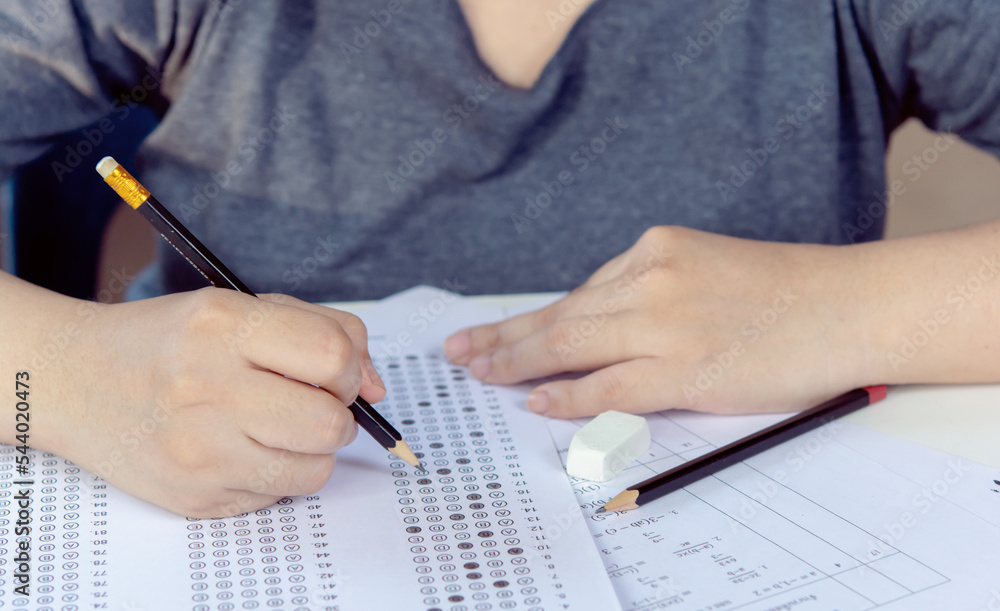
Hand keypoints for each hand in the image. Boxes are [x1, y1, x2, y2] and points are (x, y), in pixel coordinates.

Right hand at [42, 288, 383, 516]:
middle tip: (307, 402)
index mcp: (225, 326)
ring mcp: (199, 451)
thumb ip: (323, 331)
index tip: (338, 373)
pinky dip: (276, 475)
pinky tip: (240, 448)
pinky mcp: (196, 497)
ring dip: (311, 450)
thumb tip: (378, 387)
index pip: (333, 356)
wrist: (73, 380)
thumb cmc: (169, 340)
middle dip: (337, 414)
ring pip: (315, 470)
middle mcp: (208, 388)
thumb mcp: (241, 307)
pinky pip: (278, 496)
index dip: (352, 368)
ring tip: (275, 426)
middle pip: (331, 423)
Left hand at [444, 226, 876, 417]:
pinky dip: (568, 396)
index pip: (579, 294)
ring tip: (480, 375)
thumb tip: (596, 330)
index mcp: (655, 249)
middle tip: (460, 352)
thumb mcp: (707, 265)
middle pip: (560, 316)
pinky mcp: (685, 370)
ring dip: (518, 364)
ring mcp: (665, 325)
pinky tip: (536, 401)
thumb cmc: (785, 291)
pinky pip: (609, 386)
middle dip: (503, 338)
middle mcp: (651, 279)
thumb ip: (651, 291)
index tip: (495, 330)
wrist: (849, 305)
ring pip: (571, 346)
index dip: (532, 320)